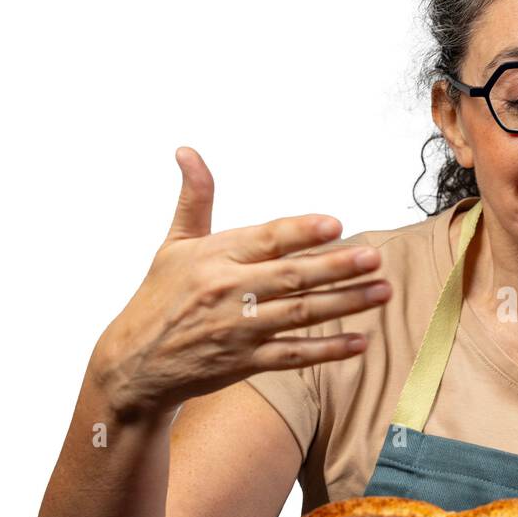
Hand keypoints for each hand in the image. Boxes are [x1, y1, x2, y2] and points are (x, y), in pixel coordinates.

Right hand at [92, 147, 389, 419]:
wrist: (134, 365)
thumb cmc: (161, 298)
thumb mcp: (174, 245)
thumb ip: (195, 199)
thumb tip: (188, 152)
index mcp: (214, 257)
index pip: (266, 239)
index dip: (301, 231)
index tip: (336, 224)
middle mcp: (229, 292)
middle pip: (292, 277)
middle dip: (338, 267)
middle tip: (375, 258)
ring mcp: (239, 330)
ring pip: (301, 314)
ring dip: (346, 303)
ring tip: (383, 291)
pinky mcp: (246, 363)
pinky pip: (294, 355)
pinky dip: (328, 350)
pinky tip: (361, 341)